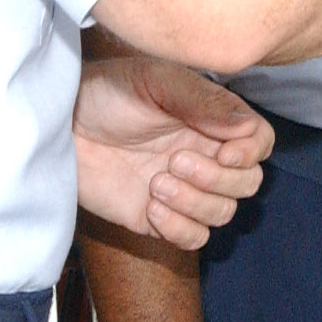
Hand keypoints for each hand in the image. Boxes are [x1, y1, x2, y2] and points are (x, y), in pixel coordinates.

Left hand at [73, 57, 273, 250]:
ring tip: (157, 182)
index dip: (252, 152)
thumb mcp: (156, 82)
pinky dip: (179, 227)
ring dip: (195, 202)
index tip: (226, 152)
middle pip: (247, 184)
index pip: (259, 143)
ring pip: (222, 213)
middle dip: (217, 179)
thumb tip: (246, 126)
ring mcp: (182, 190)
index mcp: (211, 121)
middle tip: (175, 161)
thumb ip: (204, 101)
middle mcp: (204, 156)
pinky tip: (151, 205)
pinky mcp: (157, 218)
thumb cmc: (108, 93)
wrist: (63, 125)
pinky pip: (194, 239)